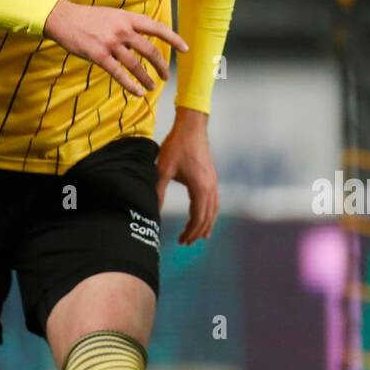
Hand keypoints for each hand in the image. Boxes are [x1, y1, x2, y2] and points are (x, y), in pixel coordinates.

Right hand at [42, 0, 187, 95]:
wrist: (63, 18)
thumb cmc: (88, 18)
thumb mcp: (112, 15)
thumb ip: (128, 26)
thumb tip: (143, 41)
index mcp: (127, 17)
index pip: (157, 28)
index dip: (174, 38)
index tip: (185, 49)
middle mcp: (122, 29)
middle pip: (150, 50)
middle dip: (161, 65)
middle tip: (166, 76)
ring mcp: (111, 43)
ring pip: (136, 65)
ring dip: (146, 78)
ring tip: (152, 86)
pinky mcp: (99, 55)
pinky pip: (119, 74)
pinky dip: (130, 85)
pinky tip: (138, 92)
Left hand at [156, 107, 217, 244]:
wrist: (191, 126)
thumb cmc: (176, 146)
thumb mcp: (162, 169)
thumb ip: (158, 191)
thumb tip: (154, 210)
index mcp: (199, 188)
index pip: (197, 218)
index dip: (190, 231)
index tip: (181, 240)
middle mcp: (210, 187)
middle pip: (207, 217)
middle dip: (197, 232)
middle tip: (186, 242)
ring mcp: (213, 181)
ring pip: (213, 210)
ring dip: (206, 224)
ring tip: (201, 237)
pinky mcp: (212, 176)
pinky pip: (215, 201)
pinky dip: (211, 213)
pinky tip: (207, 216)